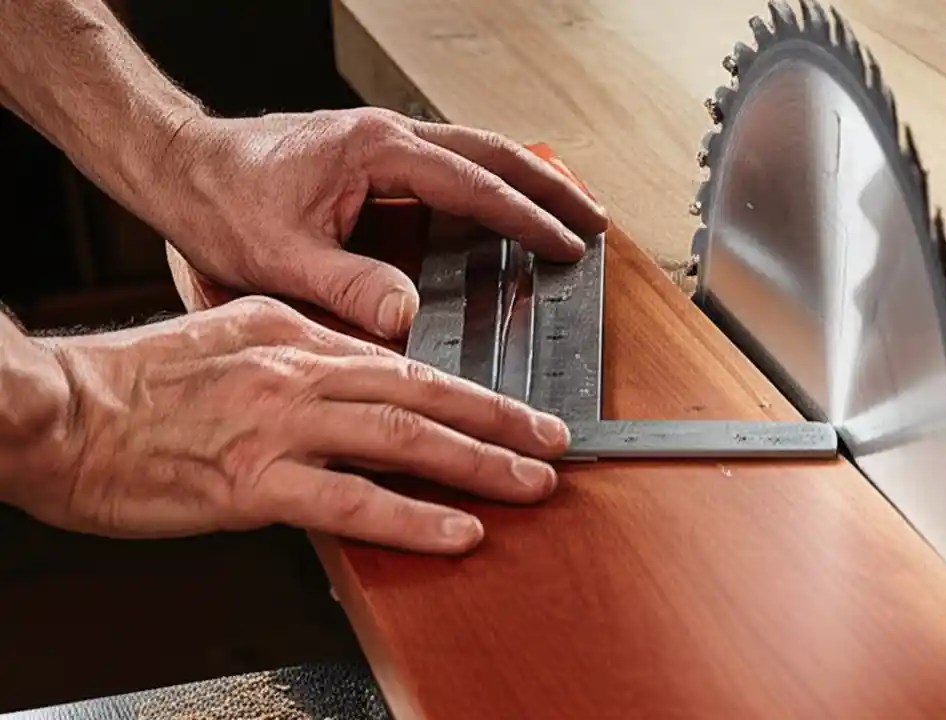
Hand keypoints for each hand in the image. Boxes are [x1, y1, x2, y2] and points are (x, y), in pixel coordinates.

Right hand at [7, 297, 568, 551]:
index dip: (467, 386)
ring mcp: (282, 428)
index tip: (513, 405)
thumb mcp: (228, 331)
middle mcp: (300, 374)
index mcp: (295, 335)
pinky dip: (414, 517)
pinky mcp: (255, 484)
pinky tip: (458, 529)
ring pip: (405, 439)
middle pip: (424, 392)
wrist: (59, 412)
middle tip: (555, 439)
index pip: (403, 360)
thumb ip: (302, 346)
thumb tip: (362, 364)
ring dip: (479, 462)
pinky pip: (354, 502)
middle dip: (500, 418)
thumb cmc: (136, 381)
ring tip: (532, 481)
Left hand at [153, 108, 608, 337]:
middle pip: (494, 153)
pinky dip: (492, 184)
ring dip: (527, 181)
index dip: (526, 218)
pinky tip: (504, 210)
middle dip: (550, 187)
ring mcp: (386, 140)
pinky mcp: (378, 154)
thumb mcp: (278, 257)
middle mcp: (389, 135)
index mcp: (377, 151)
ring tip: (569, 212)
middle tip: (594, 220)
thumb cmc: (222, 203)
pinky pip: (454, 162)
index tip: (566, 245)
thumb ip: (346, 287)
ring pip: (479, 152)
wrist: (183, 166)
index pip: (473, 184)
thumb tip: (406, 317)